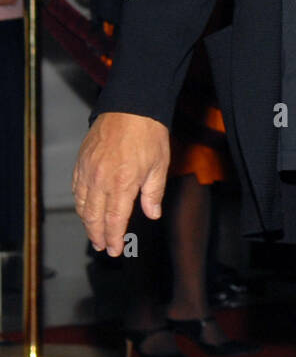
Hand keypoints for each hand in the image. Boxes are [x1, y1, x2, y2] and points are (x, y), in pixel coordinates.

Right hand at [72, 112, 170, 255]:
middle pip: (94, 217)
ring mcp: (88, 170)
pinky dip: (80, 202)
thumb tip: (153, 214)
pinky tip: (85, 208)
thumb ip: (153, 194)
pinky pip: (76, 188)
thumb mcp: (159, 166)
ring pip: (82, 204)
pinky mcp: (81, 161)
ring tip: (94, 233)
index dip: (114, 238)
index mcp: (122, 183)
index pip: (114, 220)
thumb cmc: (148, 134)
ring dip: (87, 222)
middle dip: (97, 235)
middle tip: (102, 248)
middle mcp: (101, 179)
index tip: (115, 250)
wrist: (130, 106)